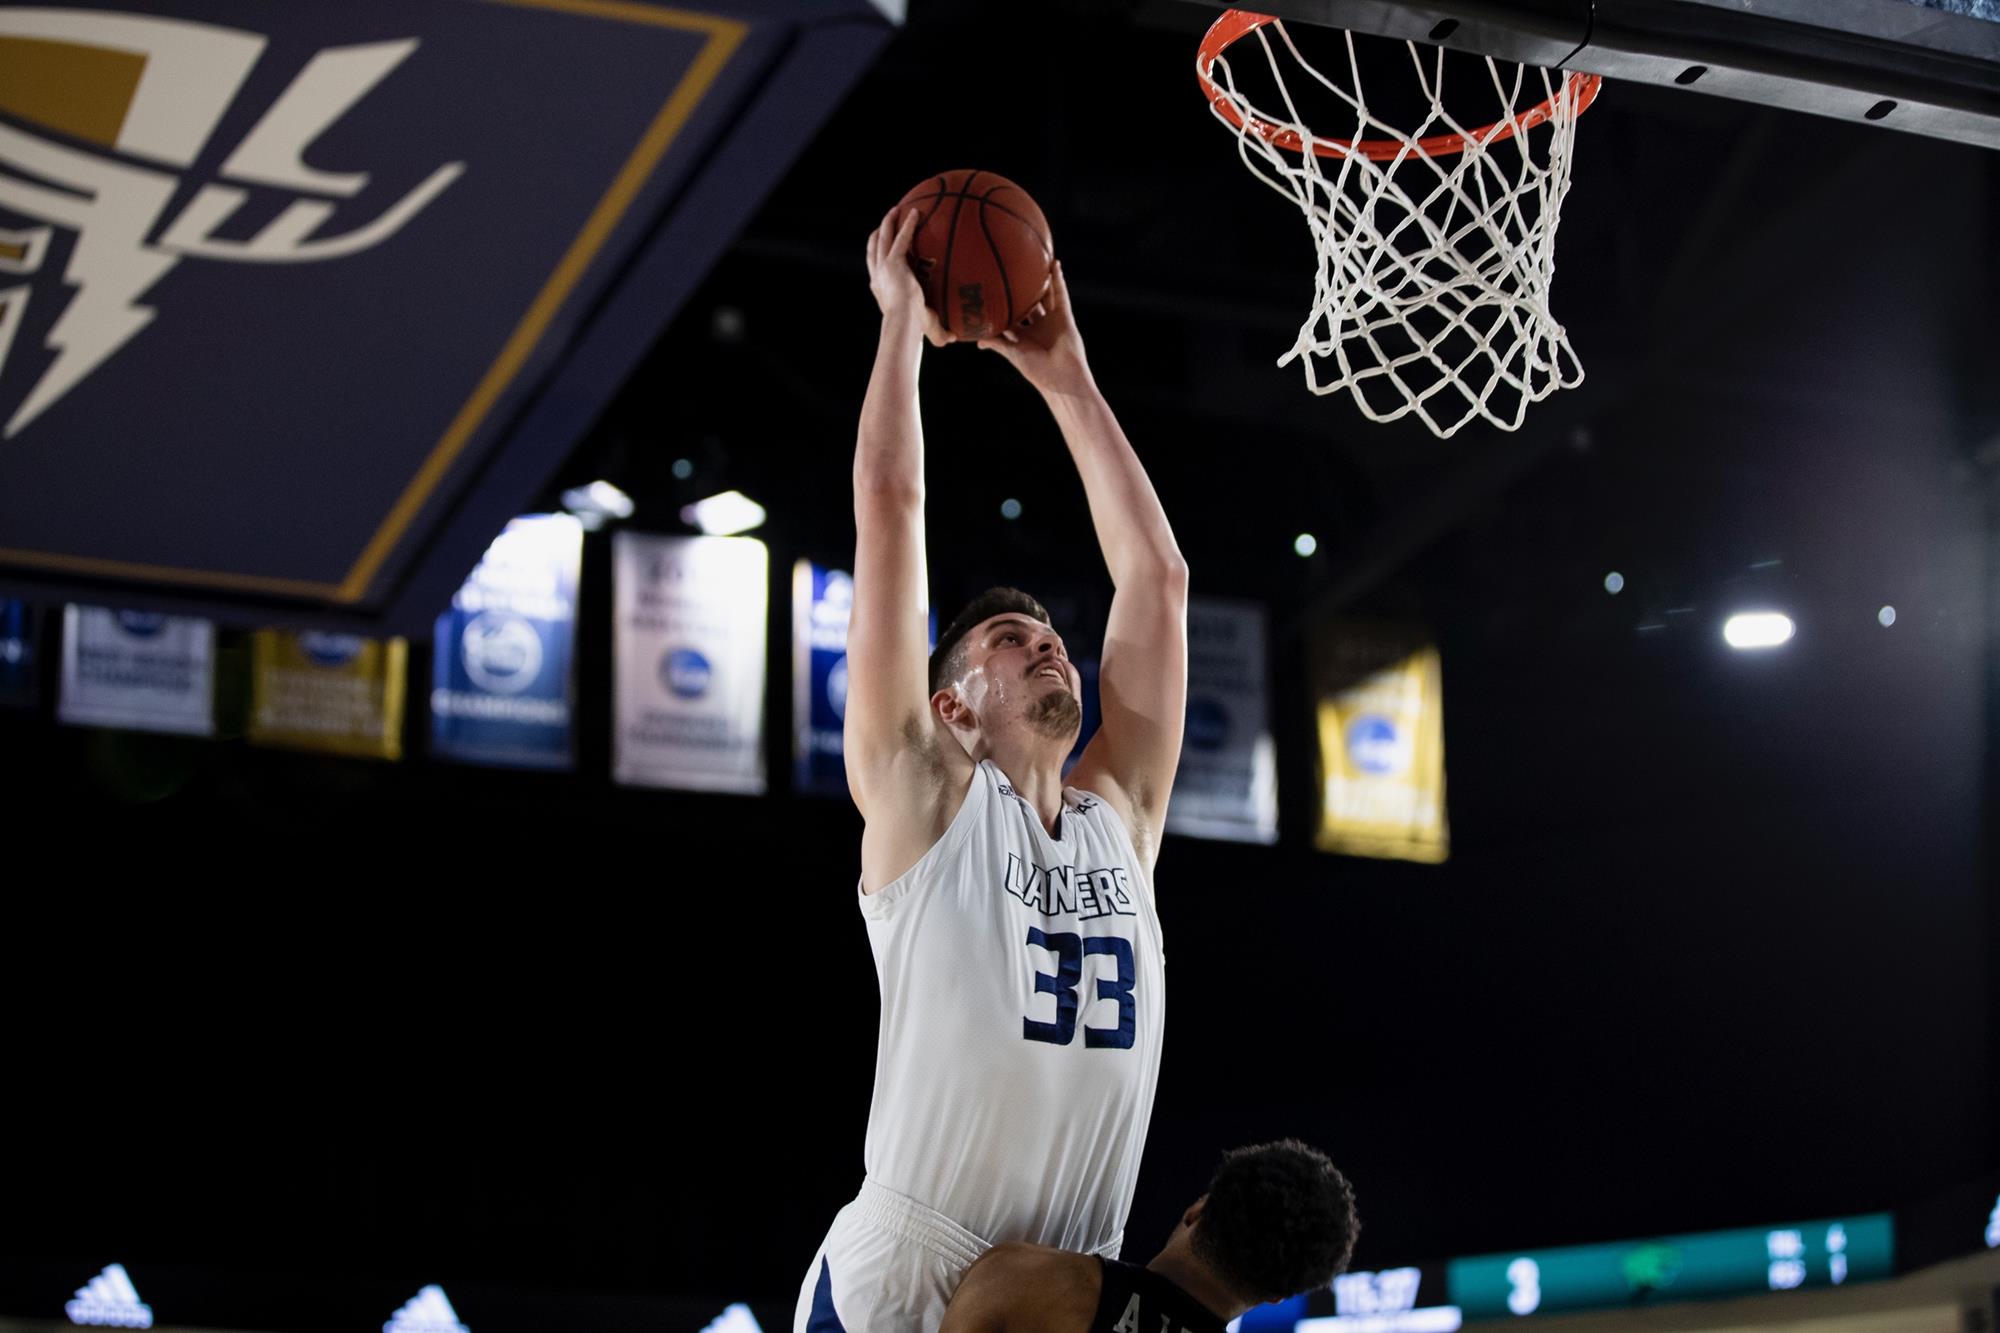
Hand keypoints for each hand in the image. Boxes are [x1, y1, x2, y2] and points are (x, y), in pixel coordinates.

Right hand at [866, 206, 952, 348]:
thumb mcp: (924, 327)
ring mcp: (884, 267)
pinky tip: (916, 212)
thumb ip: (939, 331)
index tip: (880, 245)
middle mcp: (878, 275)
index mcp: (879, 288)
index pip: (874, 266)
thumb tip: (954, 339)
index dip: (875, 254)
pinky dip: (908, 224)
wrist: (904, 322)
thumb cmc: (912, 329)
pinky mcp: (894, 262)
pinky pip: (901, 237)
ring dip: (888, 222)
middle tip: (886, 221)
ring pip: (882, 237)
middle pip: (873, 247)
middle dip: (878, 232)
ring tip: (896, 209)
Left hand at [976, 261, 1092, 396]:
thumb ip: (998, 344)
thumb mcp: (1014, 354)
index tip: (990, 289)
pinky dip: (1058, 280)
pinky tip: (1054, 264)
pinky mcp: (1065, 317)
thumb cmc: (1037, 371)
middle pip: (1027, 302)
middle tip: (1009, 268)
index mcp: (1023, 336)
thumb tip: (976, 340)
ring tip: (1034, 258)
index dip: (1001, 304)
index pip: (1010, 316)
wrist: (1062, 379)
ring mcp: (1052, 320)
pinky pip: (1061, 295)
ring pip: (1045, 295)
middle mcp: (1037, 326)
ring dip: (1041, 278)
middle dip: (1021, 288)